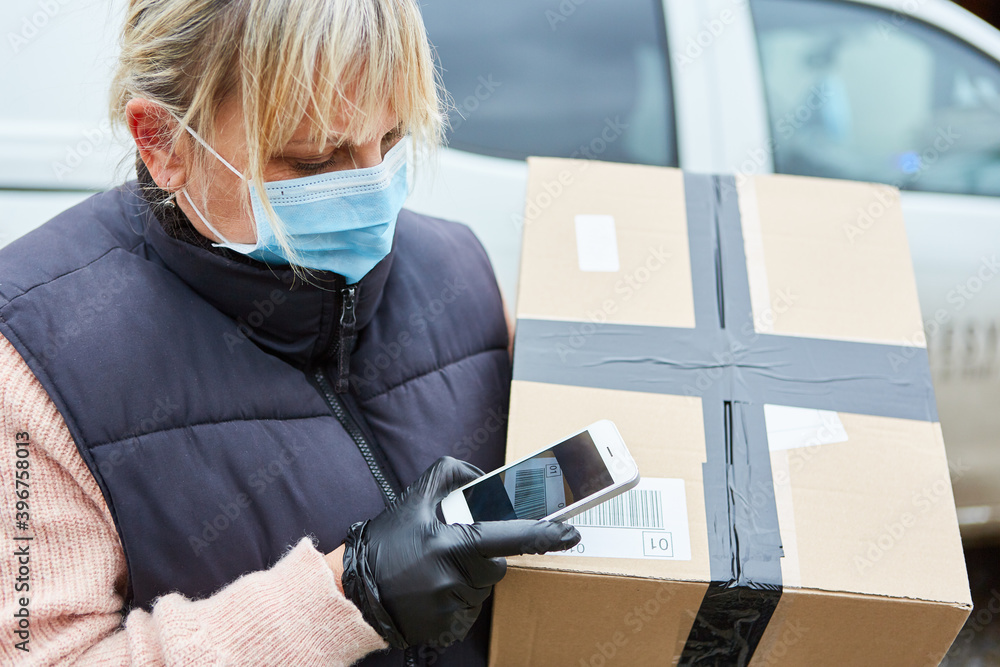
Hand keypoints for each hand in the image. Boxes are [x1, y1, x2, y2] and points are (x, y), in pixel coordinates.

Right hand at [341, 456, 580, 648]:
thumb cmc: (385, 542)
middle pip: (497, 566)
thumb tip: (483, 475)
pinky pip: (469, 611)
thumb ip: (451, 475)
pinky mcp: (447, 630)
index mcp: (450, 544)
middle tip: (453, 550)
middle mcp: (453, 579)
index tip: (571, 533)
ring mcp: (450, 608)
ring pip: (483, 589)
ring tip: (434, 571)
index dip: (544, 535)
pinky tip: (432, 592)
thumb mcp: (415, 499)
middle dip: (484, 556)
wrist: (353, 592)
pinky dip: (457, 600)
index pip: (509, 537)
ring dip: (468, 578)